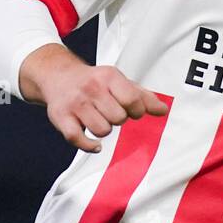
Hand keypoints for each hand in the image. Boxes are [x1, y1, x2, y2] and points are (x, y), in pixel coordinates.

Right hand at [20, 44, 167, 152]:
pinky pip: (78, 139)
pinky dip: (89, 145)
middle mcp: (91, 88)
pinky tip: (94, 143)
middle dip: (119, 119)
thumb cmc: (95, 82)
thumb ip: (143, 96)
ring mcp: (75, 103)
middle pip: (119, 118)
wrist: (59, 76)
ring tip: (99, 120)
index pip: (133, 100)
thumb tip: (163, 111)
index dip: (137, 111)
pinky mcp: (60, 117)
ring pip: (101, 130)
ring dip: (104, 130)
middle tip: (111, 113)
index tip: (132, 110)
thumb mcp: (120, 82)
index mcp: (109, 77)